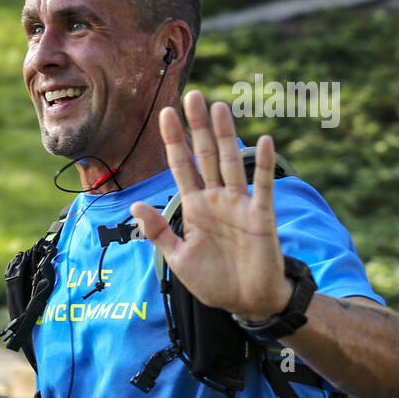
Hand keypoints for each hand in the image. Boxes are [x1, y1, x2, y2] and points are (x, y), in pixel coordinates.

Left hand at [129, 90, 292, 320]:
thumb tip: (135, 205)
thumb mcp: (177, 258)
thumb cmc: (212, 281)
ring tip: (219, 108)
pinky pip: (263, 185)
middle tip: (192, 95)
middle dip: (198, 127)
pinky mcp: (261, 216)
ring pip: (230, 162)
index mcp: (194, 207)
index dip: (173, 141)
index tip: (165, 114)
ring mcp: (239, 204)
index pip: (181, 166)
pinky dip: (263, 165)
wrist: (245, 302)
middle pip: (205, 155)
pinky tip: (262, 140)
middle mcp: (216, 199)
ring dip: (225, 136)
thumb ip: (157, 231)